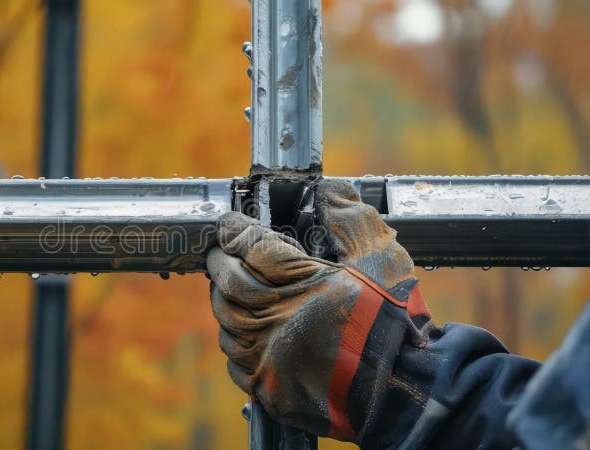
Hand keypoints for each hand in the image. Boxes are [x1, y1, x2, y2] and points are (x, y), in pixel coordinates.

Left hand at [206, 179, 430, 441]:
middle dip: (221, 262)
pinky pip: (236, 362)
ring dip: (224, 301)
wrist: (405, 390)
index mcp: (300, 284)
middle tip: (221, 252)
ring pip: (226, 323)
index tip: (229, 224)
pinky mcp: (271, 389)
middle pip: (229, 283)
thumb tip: (329, 192)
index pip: (251, 247)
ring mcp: (269, 358)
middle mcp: (276, 321)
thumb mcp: (382, 258)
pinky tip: (243, 332)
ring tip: (230, 289)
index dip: (235, 231)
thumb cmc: (394, 323)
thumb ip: (351, 220)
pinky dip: (235, 341)